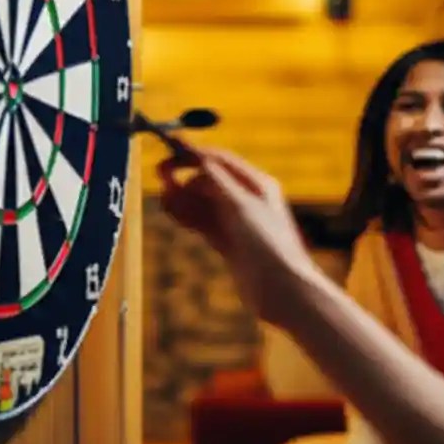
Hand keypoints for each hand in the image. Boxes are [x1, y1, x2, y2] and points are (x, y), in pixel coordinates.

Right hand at [157, 146, 317, 325]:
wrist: (283, 289)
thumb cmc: (267, 243)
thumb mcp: (241, 206)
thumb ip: (218, 181)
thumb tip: (199, 157)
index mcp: (258, 184)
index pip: (221, 160)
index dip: (193, 155)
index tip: (167, 154)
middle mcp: (248, 200)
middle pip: (210, 180)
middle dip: (186, 177)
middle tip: (161, 177)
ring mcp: (238, 222)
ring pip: (204, 202)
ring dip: (184, 197)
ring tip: (164, 198)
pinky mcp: (230, 243)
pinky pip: (204, 222)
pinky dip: (188, 215)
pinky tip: (173, 211)